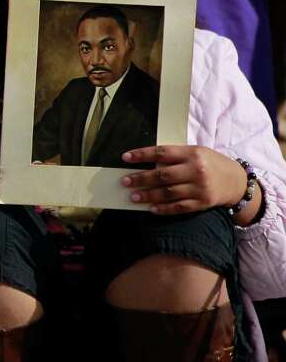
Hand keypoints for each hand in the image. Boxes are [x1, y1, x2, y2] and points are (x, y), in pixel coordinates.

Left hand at [121, 145, 254, 217]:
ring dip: (148, 195)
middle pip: (163, 175)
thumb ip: (175, 156)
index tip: (125, 158)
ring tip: (133, 196)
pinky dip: (164, 209)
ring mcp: (200, 187)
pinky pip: (180, 207)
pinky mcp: (203, 202)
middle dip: (141, 178)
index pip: (162, 153)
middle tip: (124, 181)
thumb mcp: (195, 152)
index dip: (142, 155)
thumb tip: (147, 163)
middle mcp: (196, 170)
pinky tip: (151, 209)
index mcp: (192, 153)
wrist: (237, 181)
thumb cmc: (210, 163)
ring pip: (169, 193)